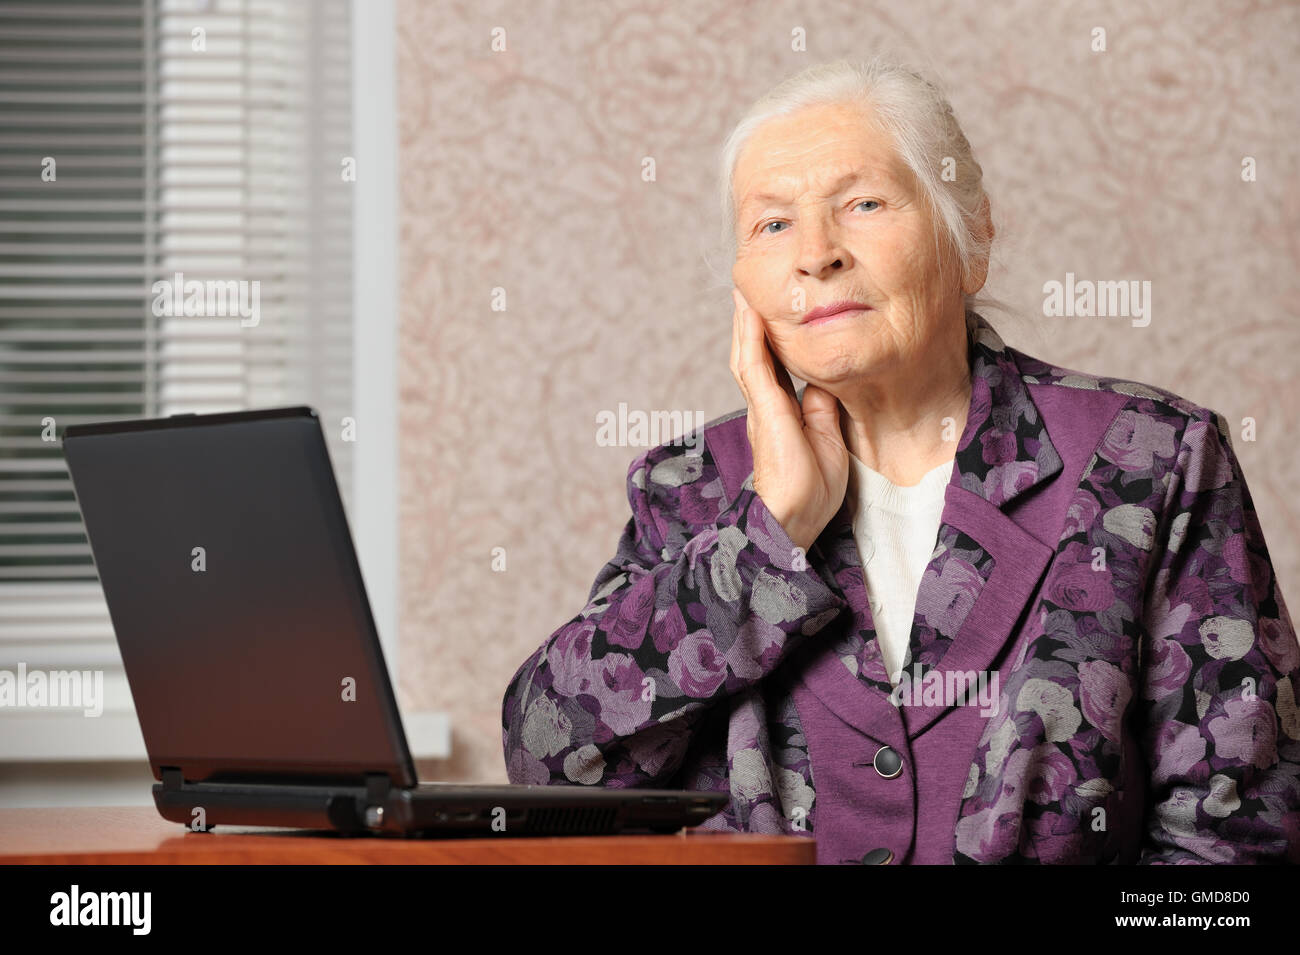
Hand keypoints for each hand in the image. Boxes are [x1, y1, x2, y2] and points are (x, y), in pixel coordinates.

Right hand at [729, 287, 848, 553]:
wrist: (794, 520)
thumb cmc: (811, 489)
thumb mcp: (828, 438)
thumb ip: (822, 408)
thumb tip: (823, 382)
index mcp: (781, 411)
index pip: (773, 364)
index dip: (770, 337)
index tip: (773, 309)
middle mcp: (766, 405)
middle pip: (754, 353)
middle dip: (750, 321)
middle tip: (749, 288)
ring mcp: (762, 407)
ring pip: (748, 353)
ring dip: (745, 321)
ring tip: (744, 290)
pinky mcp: (765, 412)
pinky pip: (755, 367)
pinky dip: (752, 338)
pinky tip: (751, 314)